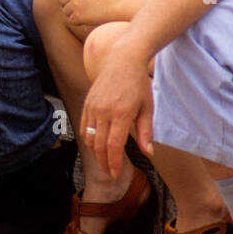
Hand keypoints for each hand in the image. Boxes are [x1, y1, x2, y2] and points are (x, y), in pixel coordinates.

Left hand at [49, 0, 127, 27]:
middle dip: (66, 1)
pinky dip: (76, 19)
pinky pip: (70, 19)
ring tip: (85, 9)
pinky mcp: (78, 17)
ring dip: (71, 11)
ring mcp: (75, 6)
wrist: (118, 7)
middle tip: (79, 2)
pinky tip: (86, 16)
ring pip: (65, 10)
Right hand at [80, 36, 153, 177]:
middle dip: (104, 162)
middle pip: (99, 145)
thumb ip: (145, 132)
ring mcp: (93, 107)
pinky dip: (88, 140)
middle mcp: (104, 111)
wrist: (122, 59)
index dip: (113, 162)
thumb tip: (148, 153)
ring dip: (95, 154)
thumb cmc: (138, 83)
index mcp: (121, 113)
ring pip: (89, 138)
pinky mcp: (87, 104)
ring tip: (104, 162)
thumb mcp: (147, 107)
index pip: (113, 145)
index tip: (115, 173)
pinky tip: (96, 147)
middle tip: (110, 173)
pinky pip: (84, 127)